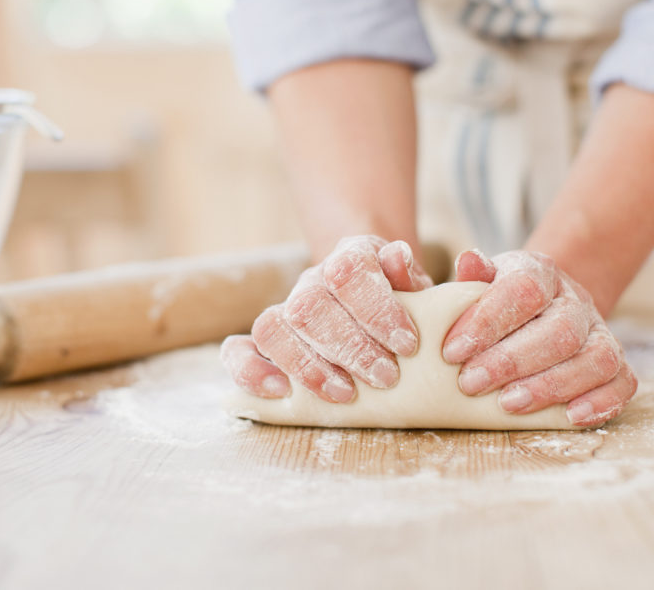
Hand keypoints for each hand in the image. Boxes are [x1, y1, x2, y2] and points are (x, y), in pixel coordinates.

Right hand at [221, 236, 431, 401]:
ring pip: (272, 327)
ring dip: (307, 366)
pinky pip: (236, 350)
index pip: (348, 270)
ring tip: (346, 394)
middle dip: (349, 347)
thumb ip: (411, 276)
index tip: (407, 345)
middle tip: (386, 378)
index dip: (376, 308)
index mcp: (351, 257)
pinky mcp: (268, 342)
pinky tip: (281, 393)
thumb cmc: (403, 301)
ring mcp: (285, 309)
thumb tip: (397, 258)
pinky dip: (250, 372)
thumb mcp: (418, 286)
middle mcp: (312, 281)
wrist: (377, 299)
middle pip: (309, 304)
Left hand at [445, 249, 636, 426]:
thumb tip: (467, 260)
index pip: (524, 290)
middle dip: (512, 361)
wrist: (543, 307)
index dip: (488, 322)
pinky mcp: (617, 364)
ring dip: (550, 386)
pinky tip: (569, 418)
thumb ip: (474, 277)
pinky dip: (601, 402)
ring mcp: (601, 332)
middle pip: (560, 330)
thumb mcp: (482, 282)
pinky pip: (623, 382)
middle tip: (470, 383)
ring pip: (595, 359)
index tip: (452, 351)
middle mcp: (577, 300)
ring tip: (508, 404)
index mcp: (541, 272)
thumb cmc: (500, 301)